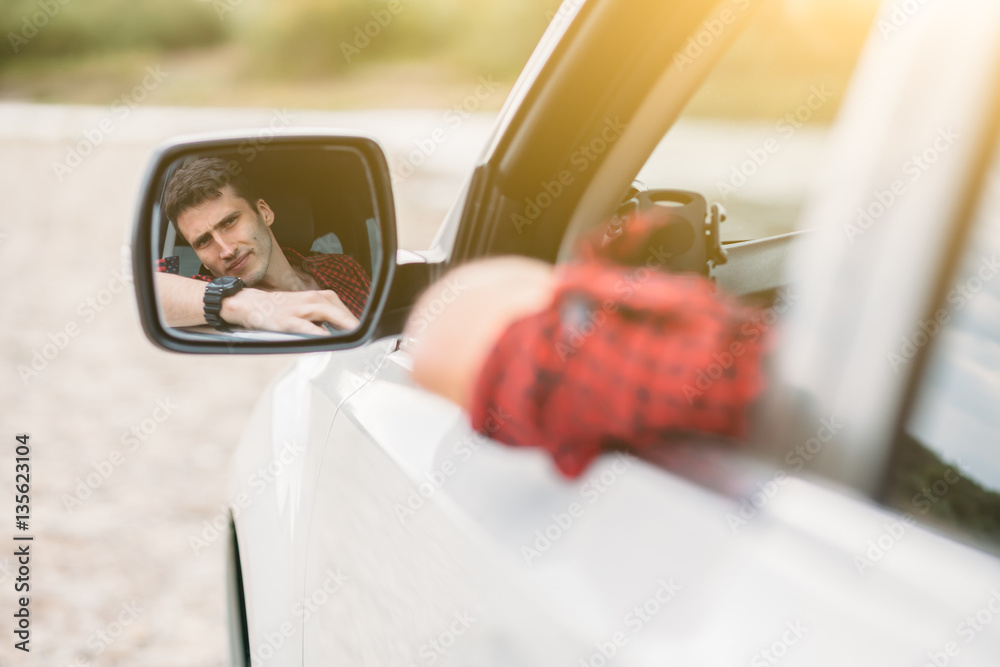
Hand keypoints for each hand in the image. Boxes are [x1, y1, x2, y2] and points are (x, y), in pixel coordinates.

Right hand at [221, 288, 359, 334]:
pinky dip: (318, 334)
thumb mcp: (308, 308)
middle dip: (355, 325)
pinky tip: (328, 341)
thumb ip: (327, 317)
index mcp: (320, 298)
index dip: (358, 323)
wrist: (251, 304)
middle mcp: (312, 300)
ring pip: (327, 313)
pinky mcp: (287, 320)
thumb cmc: (283, 309)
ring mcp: (300, 309)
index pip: (345, 310)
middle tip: (369, 339)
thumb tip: (346, 333)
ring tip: (355, 339)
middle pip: (340, 311)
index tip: (370, 336)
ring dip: (342, 325)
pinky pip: (306, 327)